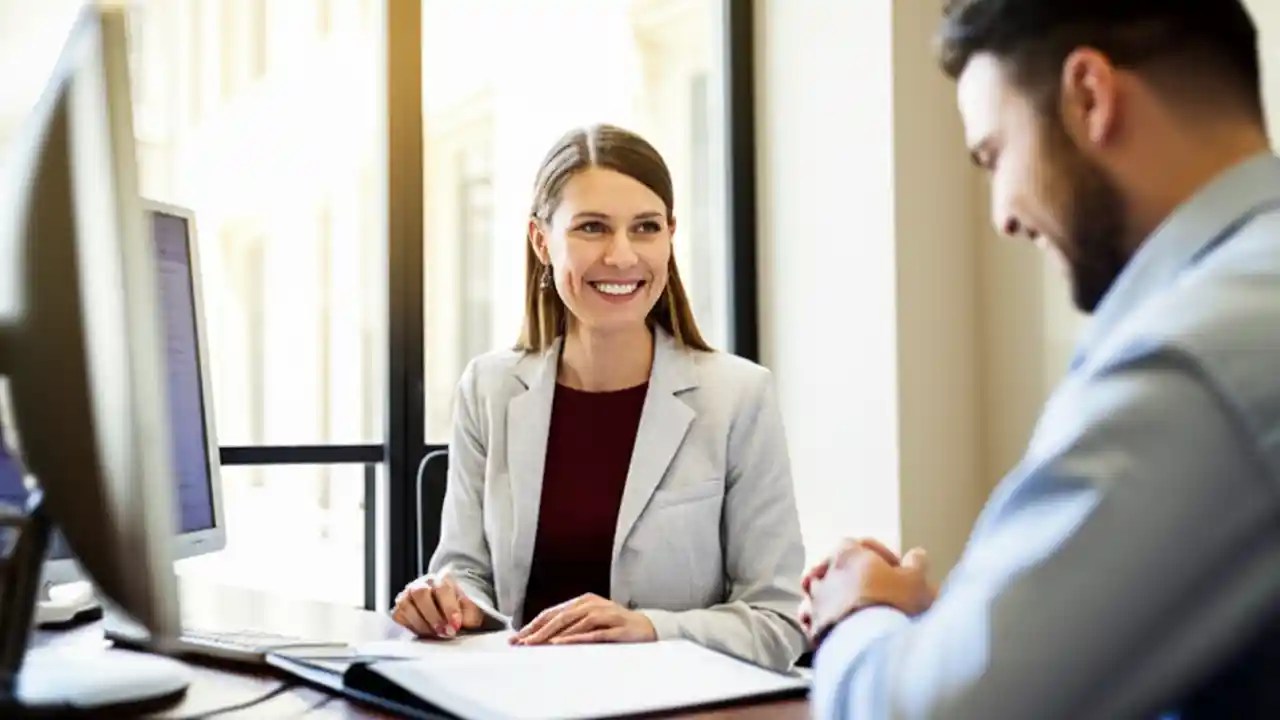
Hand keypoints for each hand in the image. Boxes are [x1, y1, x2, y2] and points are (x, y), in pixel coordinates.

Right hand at [392, 571, 485, 638]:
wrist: (450, 615)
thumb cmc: (460, 611)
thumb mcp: (470, 612)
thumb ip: (468, 615)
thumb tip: (461, 622)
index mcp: (442, 580)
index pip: (442, 588)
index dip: (449, 607)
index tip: (456, 623)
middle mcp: (422, 584)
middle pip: (420, 593)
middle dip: (433, 616)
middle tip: (444, 632)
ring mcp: (408, 595)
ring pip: (407, 605)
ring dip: (422, 624)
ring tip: (435, 635)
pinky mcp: (400, 609)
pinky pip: (399, 616)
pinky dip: (411, 626)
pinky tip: (425, 633)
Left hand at [511, 594, 656, 645]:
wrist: (645, 627)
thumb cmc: (615, 625)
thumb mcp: (590, 621)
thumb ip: (570, 625)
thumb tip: (543, 636)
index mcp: (582, 601)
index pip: (552, 613)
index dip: (533, 624)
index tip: (517, 637)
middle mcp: (591, 604)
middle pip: (558, 617)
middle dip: (537, 630)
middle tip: (521, 642)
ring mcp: (603, 614)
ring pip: (572, 623)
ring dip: (551, 634)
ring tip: (535, 644)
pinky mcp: (614, 626)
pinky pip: (592, 633)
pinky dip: (575, 637)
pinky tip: (561, 643)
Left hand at [802, 539, 935, 644]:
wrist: (869, 648)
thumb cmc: (894, 606)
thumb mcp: (917, 581)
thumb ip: (916, 564)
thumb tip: (916, 555)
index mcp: (847, 554)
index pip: (863, 545)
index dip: (883, 557)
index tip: (898, 571)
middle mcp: (824, 574)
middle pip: (837, 567)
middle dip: (854, 577)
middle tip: (875, 591)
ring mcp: (814, 602)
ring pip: (819, 593)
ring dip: (835, 597)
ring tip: (856, 611)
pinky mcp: (811, 630)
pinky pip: (813, 620)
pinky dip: (822, 621)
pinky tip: (837, 628)